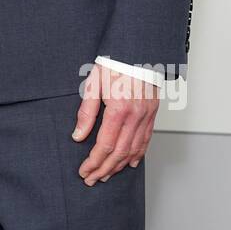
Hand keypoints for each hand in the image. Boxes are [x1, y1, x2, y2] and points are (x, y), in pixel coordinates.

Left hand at [72, 63, 158, 185]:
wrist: (137, 50)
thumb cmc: (114, 63)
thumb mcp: (94, 83)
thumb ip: (86, 112)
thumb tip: (78, 136)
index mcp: (119, 109)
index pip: (105, 145)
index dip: (94, 162)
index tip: (84, 171)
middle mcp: (135, 116)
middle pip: (120, 152)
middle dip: (104, 169)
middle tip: (92, 180)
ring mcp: (146, 116)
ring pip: (134, 149)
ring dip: (120, 166)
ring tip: (107, 175)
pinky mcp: (152, 113)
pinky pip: (146, 139)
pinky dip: (138, 153)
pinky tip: (130, 163)